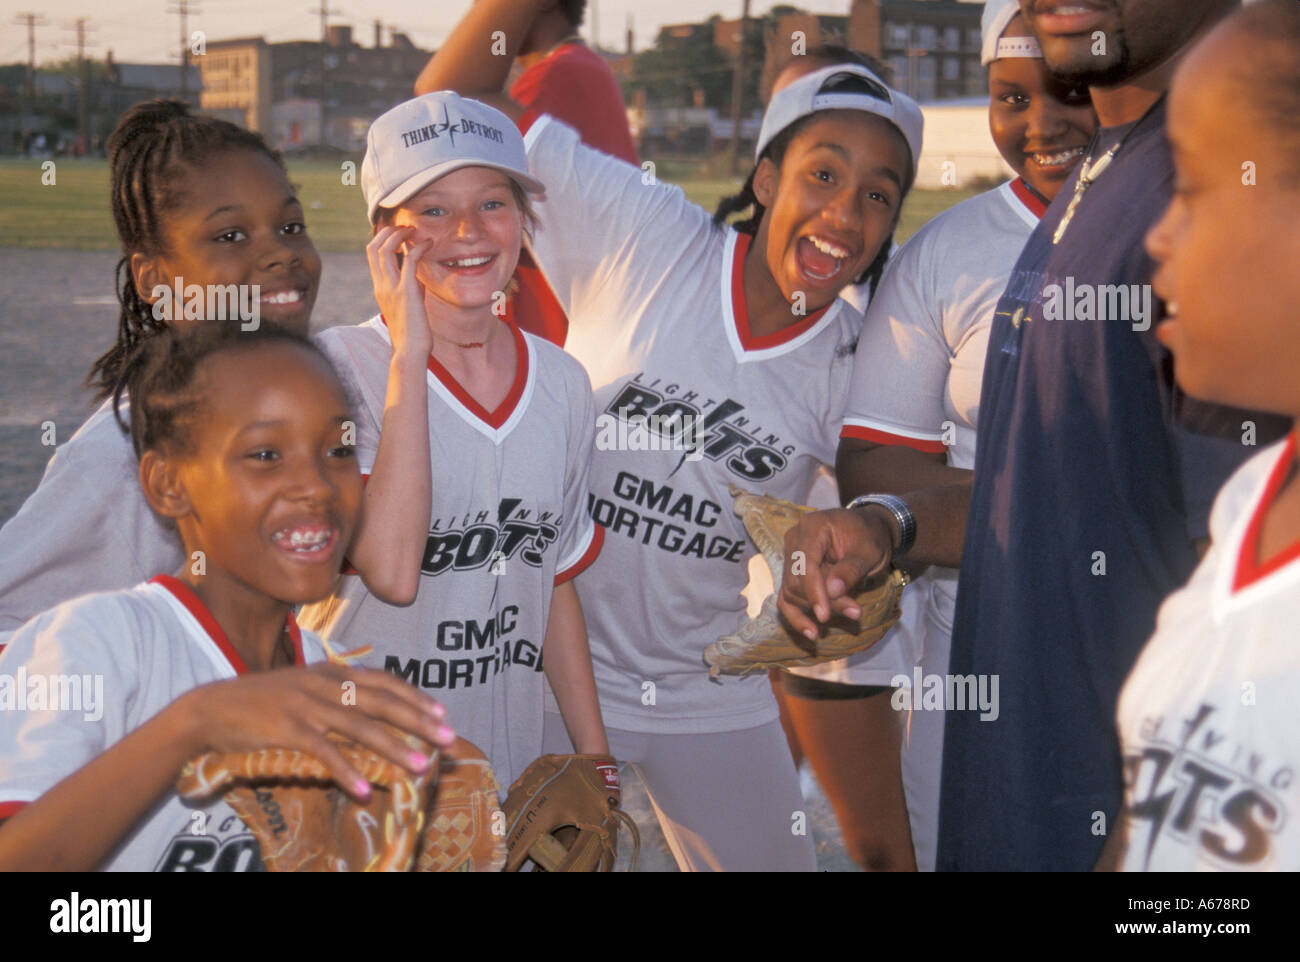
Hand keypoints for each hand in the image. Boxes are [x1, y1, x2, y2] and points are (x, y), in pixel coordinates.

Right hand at [176, 663, 453, 801]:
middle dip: (419, 721)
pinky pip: (324, 752)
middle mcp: (324, 683)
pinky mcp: (287, 729)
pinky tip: (366, 789)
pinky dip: (347, 771)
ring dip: (394, 747)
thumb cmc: (261, 702)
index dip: (415, 697)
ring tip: (420, 766)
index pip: (384, 681)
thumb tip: (372, 714)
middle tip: (448, 739)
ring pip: (360, 727)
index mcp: (331, 672)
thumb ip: (335, 695)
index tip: (442, 713)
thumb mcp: (303, 687)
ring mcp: (306, 705)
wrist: (210, 708)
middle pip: (382, 702)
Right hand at [367, 225, 433, 361]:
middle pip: (373, 247)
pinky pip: (408, 260)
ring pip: (385, 249)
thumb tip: (417, 273)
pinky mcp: (406, 291)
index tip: (398, 232)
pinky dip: (418, 247)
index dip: (382, 237)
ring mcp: (391, 288)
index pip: (372, 254)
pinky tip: (430, 244)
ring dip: (400, 234)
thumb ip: (409, 287)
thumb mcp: (407, 304)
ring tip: (414, 230)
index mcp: (379, 288)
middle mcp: (381, 285)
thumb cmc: (411, 333)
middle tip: (406, 227)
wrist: (409, 352)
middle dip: (388, 231)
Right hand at [777, 507, 893, 640]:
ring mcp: (791, 556)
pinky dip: (797, 616)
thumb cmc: (870, 537)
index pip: (805, 563)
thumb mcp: (870, 551)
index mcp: (813, 527)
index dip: (814, 592)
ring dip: (818, 608)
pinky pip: (787, 597)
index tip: (824, 616)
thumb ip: (851, 570)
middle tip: (855, 612)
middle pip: (797, 580)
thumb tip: (832, 591)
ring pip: (792, 592)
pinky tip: (811, 633)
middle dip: (823, 601)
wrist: (869, 532)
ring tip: (851, 613)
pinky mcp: (792, 572)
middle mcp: (795, 539)